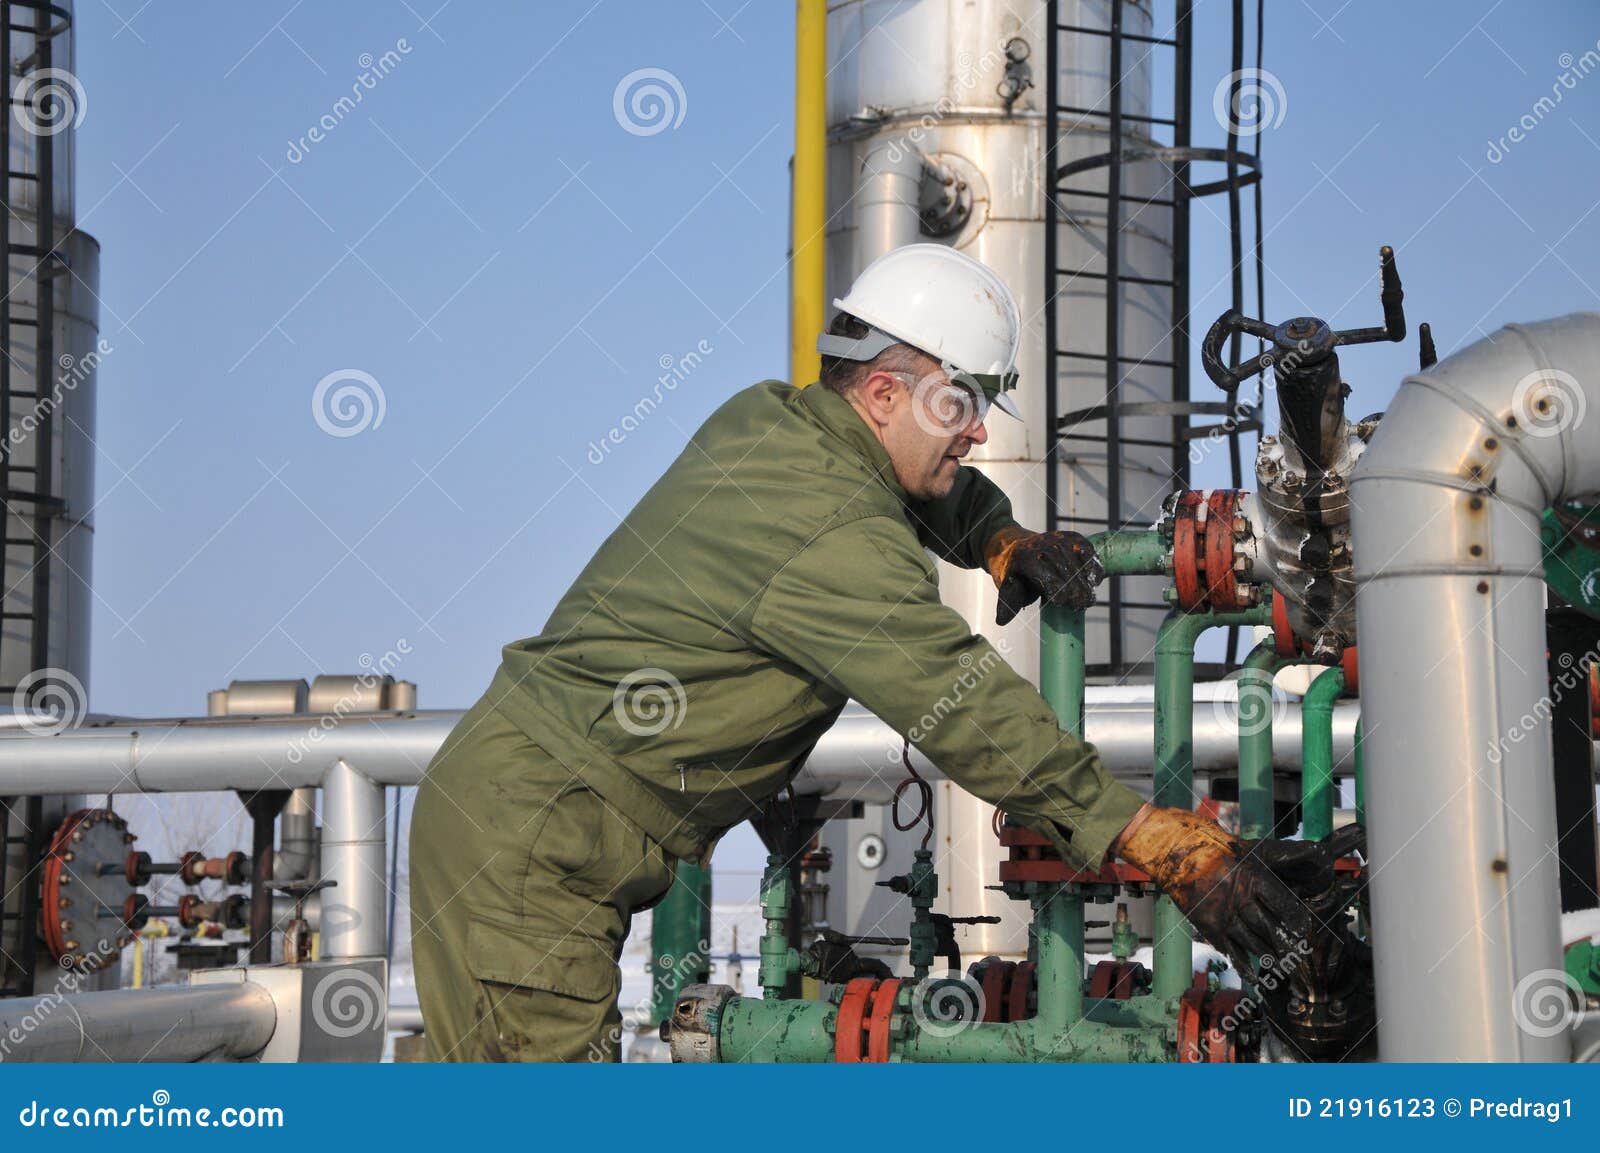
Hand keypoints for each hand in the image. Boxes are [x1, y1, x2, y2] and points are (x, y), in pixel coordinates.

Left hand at [983, 527, 1104, 624]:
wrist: (1016, 546)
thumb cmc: (1014, 572)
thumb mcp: (1007, 586)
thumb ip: (1008, 603)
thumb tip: (1001, 622)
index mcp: (1026, 559)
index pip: (1050, 581)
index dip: (1061, 597)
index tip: (1067, 607)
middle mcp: (1044, 546)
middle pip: (1068, 574)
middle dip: (1077, 594)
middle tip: (1081, 606)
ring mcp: (1059, 540)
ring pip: (1080, 564)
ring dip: (1087, 584)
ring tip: (1088, 600)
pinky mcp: (1072, 537)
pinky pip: (1089, 553)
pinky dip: (1093, 567)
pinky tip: (1093, 581)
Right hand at [1115, 806, 1373, 1057]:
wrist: (1179, 852)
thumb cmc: (1222, 850)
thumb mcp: (1254, 850)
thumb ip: (1282, 859)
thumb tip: (1317, 855)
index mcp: (1253, 877)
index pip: (1282, 903)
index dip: (1295, 918)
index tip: (1304, 930)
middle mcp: (1240, 898)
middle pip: (1270, 928)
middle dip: (1287, 944)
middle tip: (1300, 956)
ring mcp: (1224, 915)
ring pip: (1254, 943)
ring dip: (1270, 958)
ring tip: (1284, 969)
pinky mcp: (1210, 927)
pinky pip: (1231, 951)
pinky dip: (1244, 967)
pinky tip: (1255, 978)